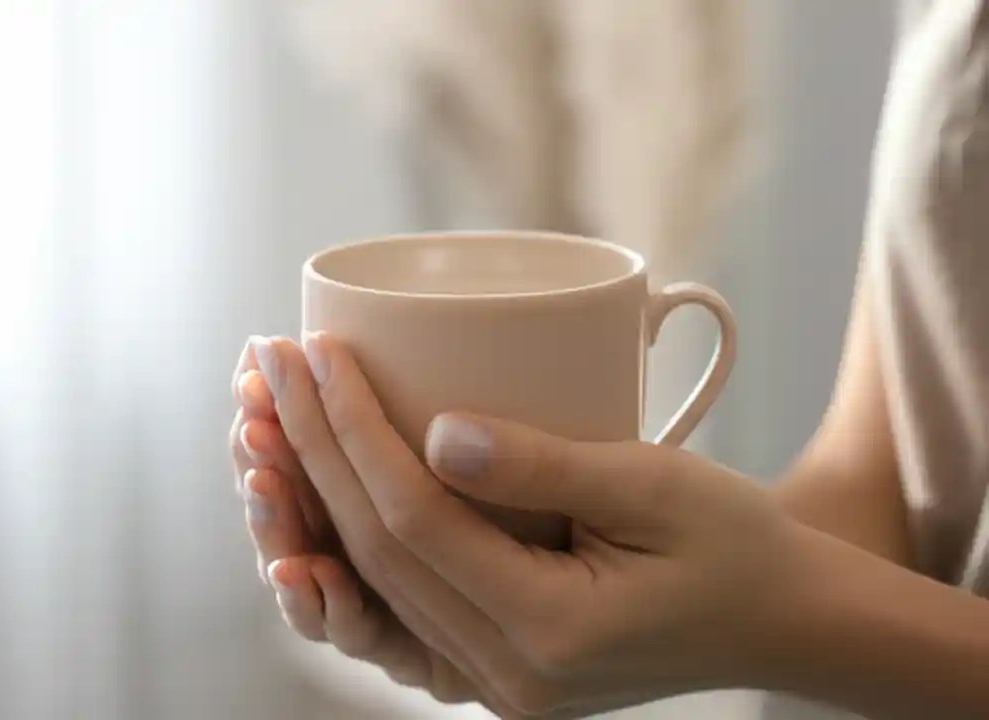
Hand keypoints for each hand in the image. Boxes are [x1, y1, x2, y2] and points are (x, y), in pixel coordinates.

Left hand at [251, 332, 813, 716]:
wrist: (780, 618)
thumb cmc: (736, 542)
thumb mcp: (656, 487)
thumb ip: (544, 465)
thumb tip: (436, 434)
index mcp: (551, 633)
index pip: (415, 521)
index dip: (353, 431)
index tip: (318, 352)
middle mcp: (507, 676)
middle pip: (376, 553)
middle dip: (313, 450)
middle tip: (270, 367)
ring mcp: (495, 682)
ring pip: (374, 583)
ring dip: (313, 495)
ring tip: (268, 417)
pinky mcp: (493, 663)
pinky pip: (401, 599)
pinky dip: (353, 536)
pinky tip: (315, 481)